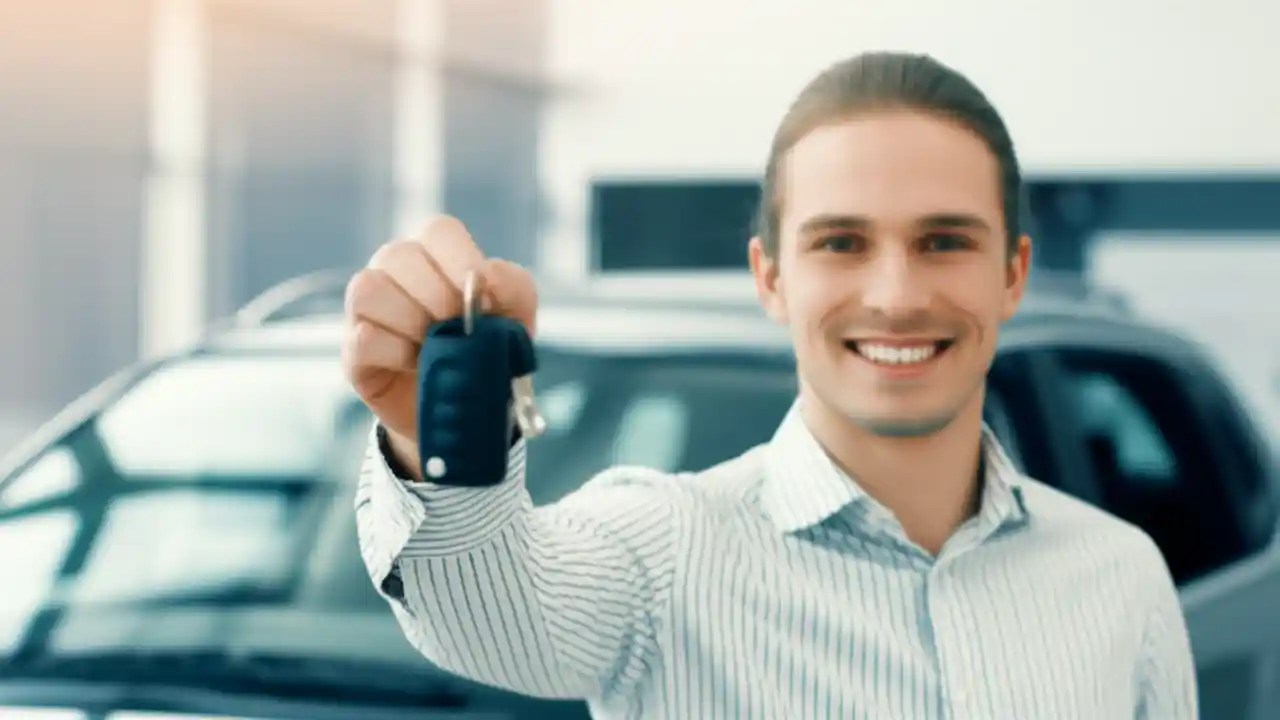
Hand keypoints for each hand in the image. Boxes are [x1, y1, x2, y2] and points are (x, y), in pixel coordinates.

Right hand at [341, 215, 537, 478]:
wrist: (467, 410)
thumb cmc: (488, 350)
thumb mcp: (516, 317)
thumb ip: (512, 287)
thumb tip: (484, 278)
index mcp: (435, 255)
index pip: (438, 231)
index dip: (460, 259)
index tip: (483, 296)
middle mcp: (394, 272)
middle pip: (398, 255)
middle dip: (437, 295)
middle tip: (458, 327)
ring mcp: (367, 310)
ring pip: (369, 288)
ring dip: (411, 320)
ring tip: (434, 346)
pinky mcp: (353, 352)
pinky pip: (362, 337)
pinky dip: (396, 352)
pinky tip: (416, 365)